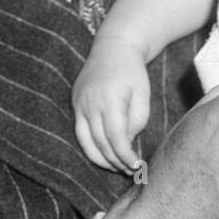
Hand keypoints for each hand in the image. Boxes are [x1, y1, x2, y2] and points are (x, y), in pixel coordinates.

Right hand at [72, 38, 149, 171]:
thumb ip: (137, 121)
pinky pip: (80, 132)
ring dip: (100, 159)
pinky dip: (90, 146)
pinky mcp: (75, 103)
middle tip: (129, 171)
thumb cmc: (133, 72)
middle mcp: (90, 102)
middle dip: (115, 161)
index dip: (126, 155)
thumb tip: (126, 143)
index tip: (136, 165)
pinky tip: (103, 153)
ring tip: (116, 167)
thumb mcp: (143, 94)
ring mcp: (79, 103)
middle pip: (100, 142)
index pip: (116, 137)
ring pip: (86, 141)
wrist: (113, 47)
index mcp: (110, 99)